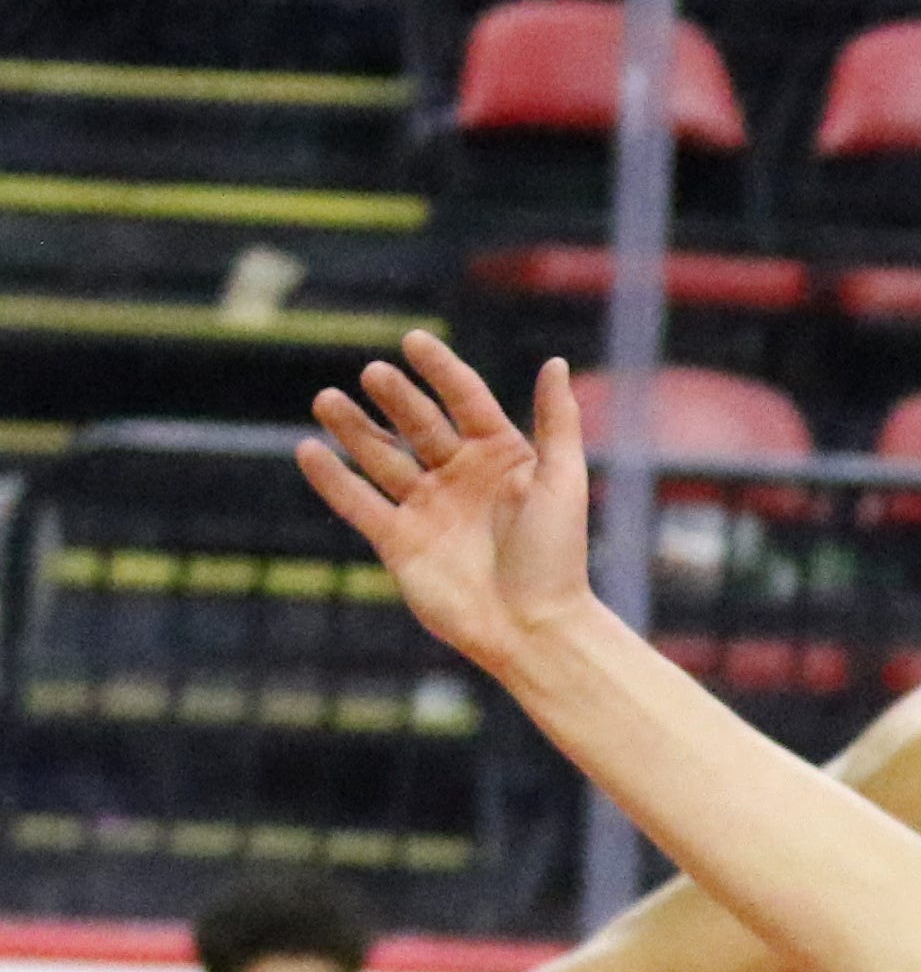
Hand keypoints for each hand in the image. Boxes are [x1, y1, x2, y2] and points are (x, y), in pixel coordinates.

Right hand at [299, 334, 594, 678]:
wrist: (534, 630)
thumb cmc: (556, 559)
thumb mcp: (562, 483)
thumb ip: (557, 423)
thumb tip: (556, 362)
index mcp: (501, 458)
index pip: (465, 400)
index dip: (440, 371)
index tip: (413, 341)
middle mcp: (461, 477)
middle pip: (418, 424)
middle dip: (395, 398)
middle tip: (375, 375)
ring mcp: (428, 508)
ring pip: (381, 456)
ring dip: (354, 428)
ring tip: (327, 399)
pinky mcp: (400, 542)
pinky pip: (358, 503)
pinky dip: (332, 479)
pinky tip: (308, 450)